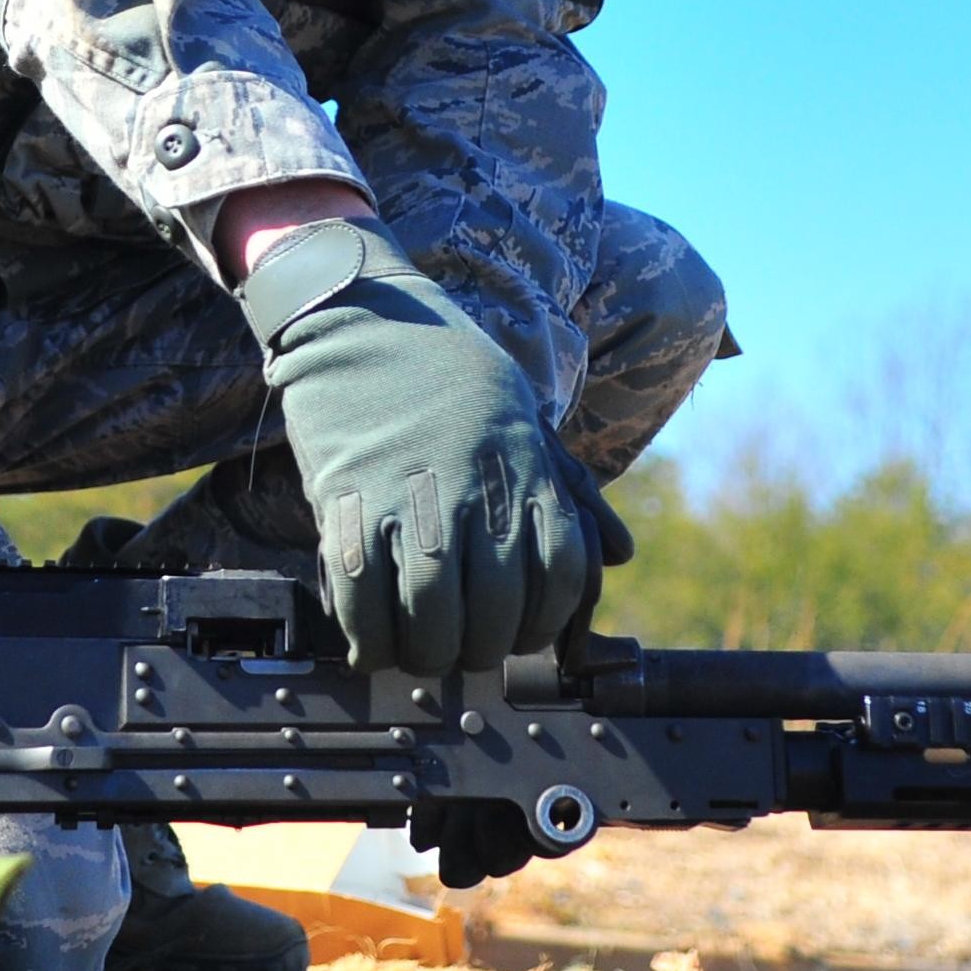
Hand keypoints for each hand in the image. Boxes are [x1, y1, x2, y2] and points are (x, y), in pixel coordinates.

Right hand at [235, 218, 605, 673]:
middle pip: (498, 614)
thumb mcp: (523, 421)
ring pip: (432, 618)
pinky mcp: (348, 503)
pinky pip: (362, 598)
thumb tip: (621, 552)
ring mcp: (411, 499)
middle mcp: (477, 491)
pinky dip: (368, 637)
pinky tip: (369, 641)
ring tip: (417, 651)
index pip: (563, 577)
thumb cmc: (448, 375)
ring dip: (426, 653)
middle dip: (481, 650)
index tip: (519, 632)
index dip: (544, 622)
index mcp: (527, 470)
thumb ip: (570, 493)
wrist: (362, 316)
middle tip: (461, 649)